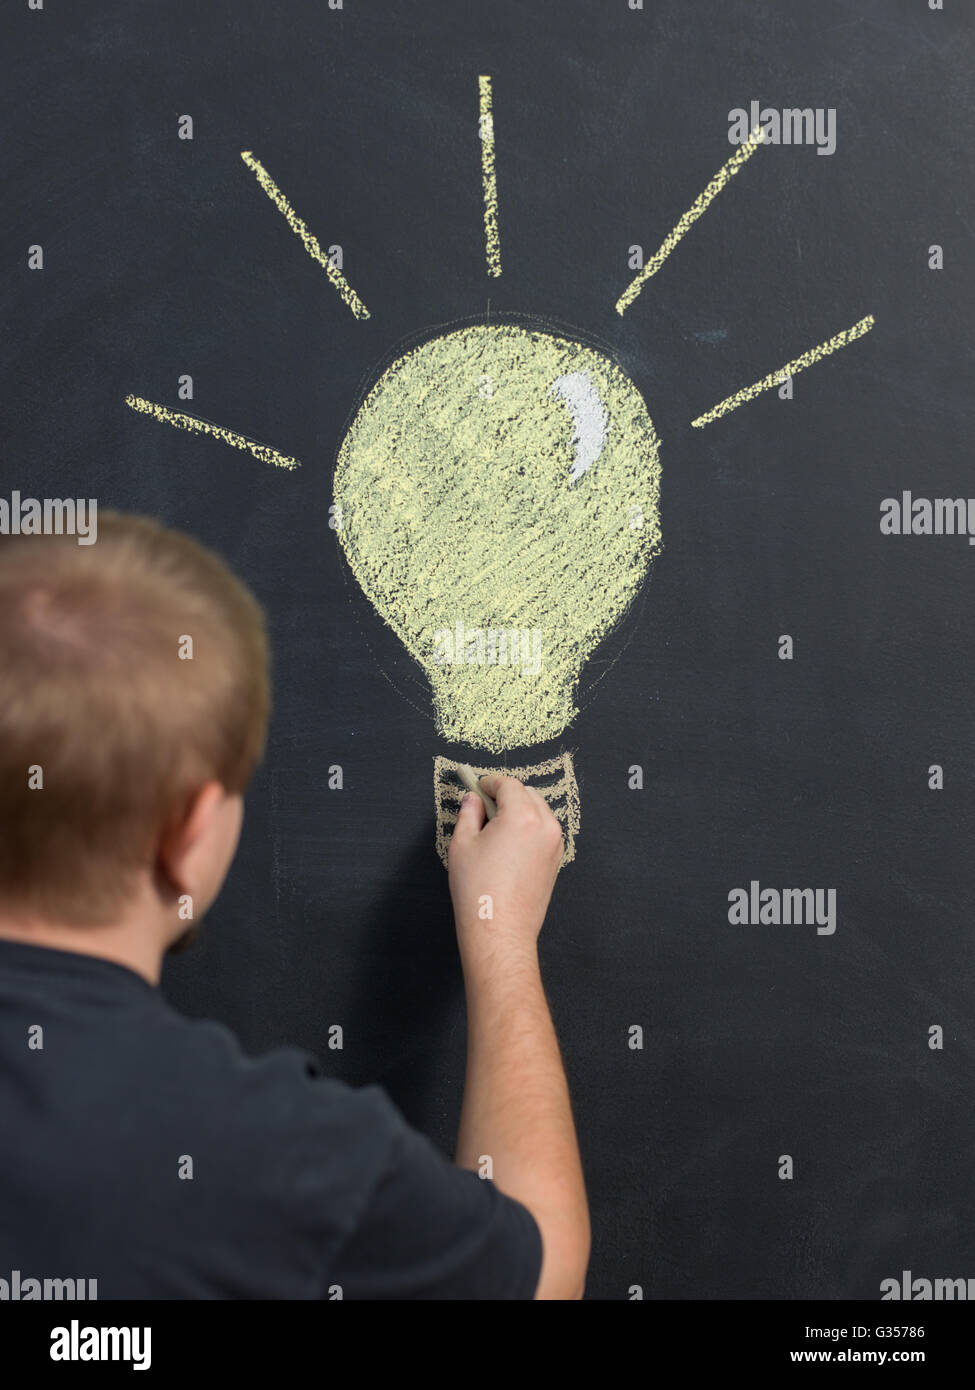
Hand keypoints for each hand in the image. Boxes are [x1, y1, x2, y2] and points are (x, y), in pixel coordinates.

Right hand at [447, 775, 563, 966]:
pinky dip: (530, 828)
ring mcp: (555, 844)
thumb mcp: (462, 844)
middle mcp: (546, 826)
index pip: (508, 784)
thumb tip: (473, 799)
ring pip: (539, 811)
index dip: (490, 783)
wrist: (500, 929)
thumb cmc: (478, 889)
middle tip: (484, 808)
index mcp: (522, 816)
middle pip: (527, 794)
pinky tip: (510, 845)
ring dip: (520, 810)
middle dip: (506, 795)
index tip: (478, 787)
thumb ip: (468, 813)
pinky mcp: (557, 860)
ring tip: (496, 829)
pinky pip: (545, 831)